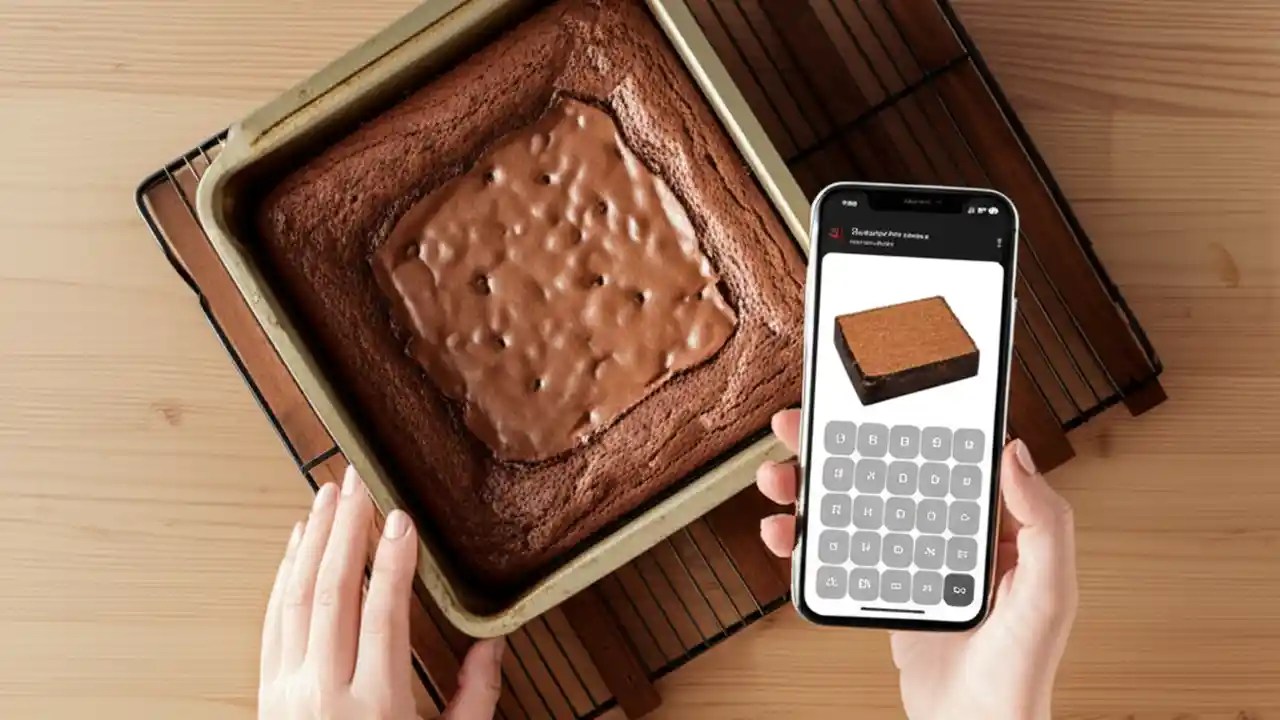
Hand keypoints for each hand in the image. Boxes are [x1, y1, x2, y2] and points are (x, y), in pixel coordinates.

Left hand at [259, 466, 503, 718]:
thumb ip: (474, 700)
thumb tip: (492, 646)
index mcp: (375, 709)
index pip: (381, 617)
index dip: (391, 564)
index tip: (400, 519)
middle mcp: (324, 696)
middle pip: (331, 596)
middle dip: (345, 532)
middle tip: (356, 482)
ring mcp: (288, 693)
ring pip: (294, 602)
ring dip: (311, 543)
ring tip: (325, 497)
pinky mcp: (267, 696)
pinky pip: (272, 624)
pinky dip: (283, 578)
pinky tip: (296, 548)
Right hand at [758, 410, 1076, 719]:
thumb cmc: (1022, 673)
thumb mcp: (1050, 592)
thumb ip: (1045, 521)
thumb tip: (1017, 453)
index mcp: (993, 527)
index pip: (944, 459)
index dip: (904, 425)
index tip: (872, 404)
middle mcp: (948, 538)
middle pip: (886, 475)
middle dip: (838, 448)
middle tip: (800, 427)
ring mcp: (911, 564)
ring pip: (853, 509)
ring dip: (810, 489)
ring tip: (777, 478)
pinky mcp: (882, 592)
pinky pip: (837, 556)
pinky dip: (806, 541)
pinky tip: (784, 532)